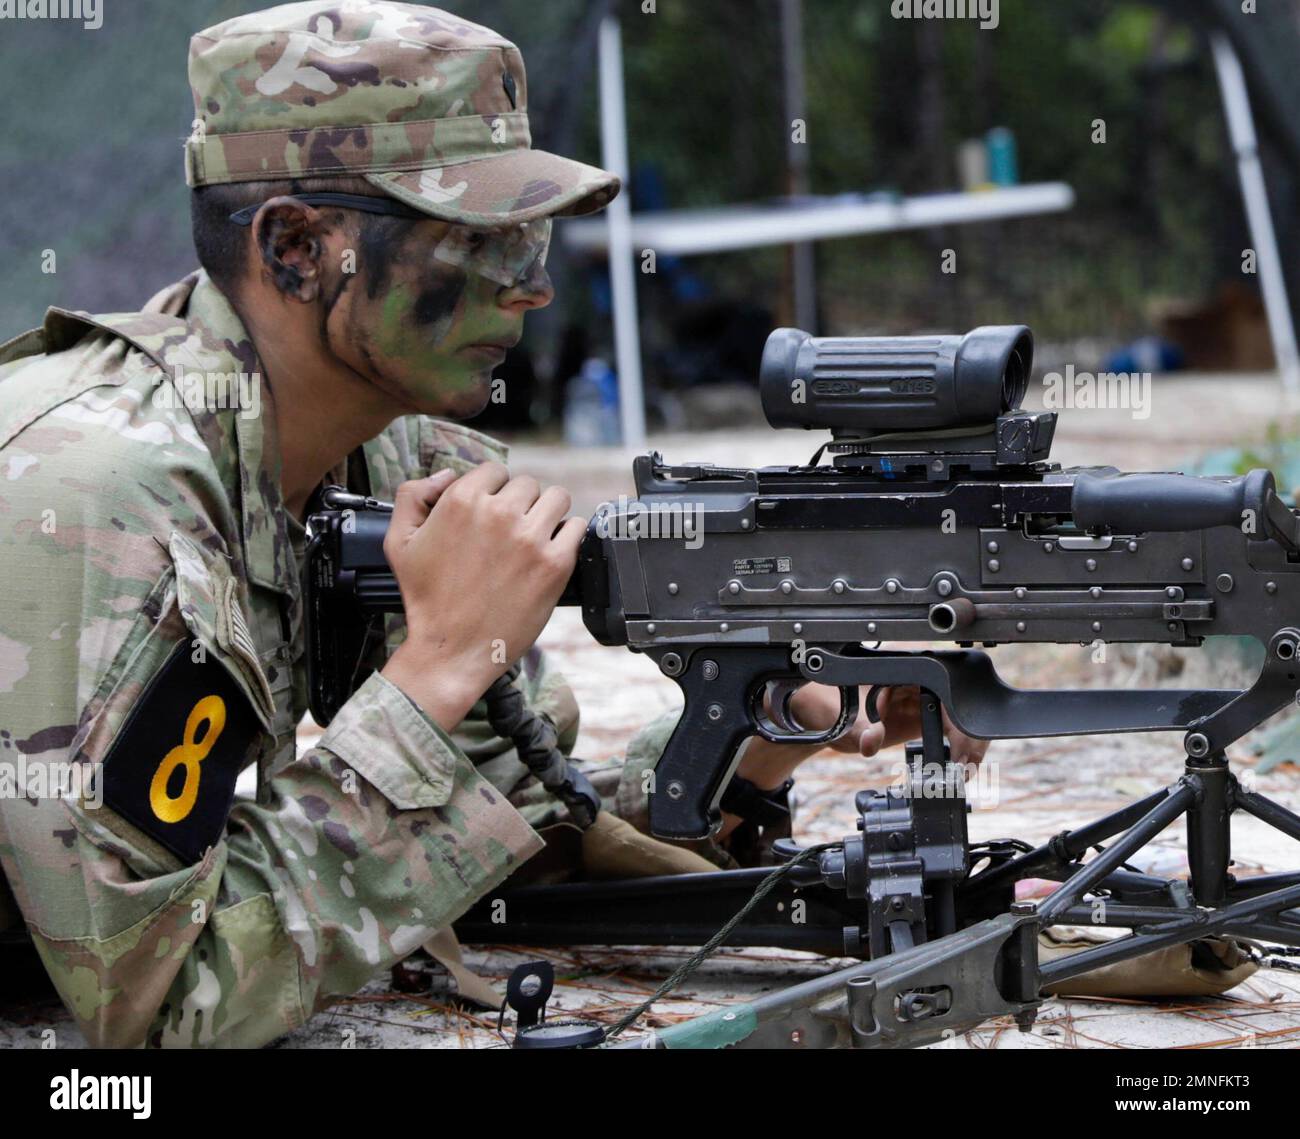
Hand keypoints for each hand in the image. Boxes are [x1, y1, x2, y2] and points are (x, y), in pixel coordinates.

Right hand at [379, 464, 583, 728]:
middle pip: (527, 484)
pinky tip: (552, 549)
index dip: (493, 490)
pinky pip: (577, 527)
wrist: (452, 649)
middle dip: (520, 503)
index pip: (495, 471)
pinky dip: (568, 535)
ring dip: (548, 512)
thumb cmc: (426, 599)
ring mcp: (531, 538)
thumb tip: (446, 475)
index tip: (491, 511)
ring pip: (557, 498)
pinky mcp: (556, 563)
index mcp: (463, 501)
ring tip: (536, 534)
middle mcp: (500, 513)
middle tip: (511, 531)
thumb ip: (413, 495)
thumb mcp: (399, 542)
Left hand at [785, 682, 988, 765]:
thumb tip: (872, 740)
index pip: (944, 686)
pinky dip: (956, 745)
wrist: (818, 711)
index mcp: (902, 666)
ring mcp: (921, 693)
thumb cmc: (827, 704)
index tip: (961, 744)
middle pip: (959, 701)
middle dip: (968, 733)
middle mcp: (916, 676)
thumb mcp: (841, 719)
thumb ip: (858, 730)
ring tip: (965, 770)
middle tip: (968, 765)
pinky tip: (957, 767)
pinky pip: (948, 725)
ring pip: (959, 714)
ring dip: (966, 741)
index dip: (957, 716)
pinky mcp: (921, 710)